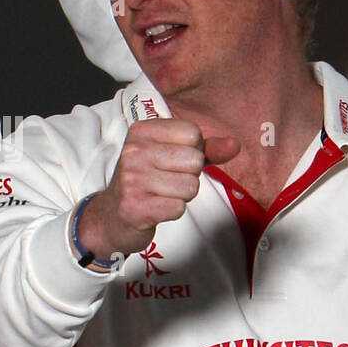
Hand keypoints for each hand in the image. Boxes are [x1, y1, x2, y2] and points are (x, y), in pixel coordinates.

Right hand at [79, 119, 238, 259]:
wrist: (112, 216)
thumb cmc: (147, 181)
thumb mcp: (173, 156)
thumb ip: (206, 149)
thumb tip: (235, 145)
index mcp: (142, 131)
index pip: (192, 133)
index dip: (192, 151)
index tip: (170, 161)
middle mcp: (133, 151)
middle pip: (194, 160)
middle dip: (188, 176)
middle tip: (166, 181)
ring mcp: (131, 179)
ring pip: (190, 186)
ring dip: (181, 196)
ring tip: (161, 195)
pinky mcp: (134, 207)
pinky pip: (178, 207)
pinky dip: (172, 211)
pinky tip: (156, 208)